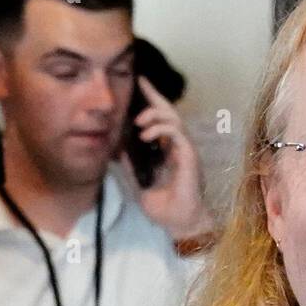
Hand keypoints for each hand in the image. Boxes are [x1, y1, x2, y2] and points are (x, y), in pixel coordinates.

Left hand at [123, 74, 213, 238]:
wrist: (180, 223)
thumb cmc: (164, 207)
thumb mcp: (139, 183)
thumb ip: (129, 165)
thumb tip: (116, 148)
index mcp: (168, 150)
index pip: (161, 119)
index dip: (151, 99)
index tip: (139, 82)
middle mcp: (178, 147)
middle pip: (169, 111)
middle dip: (154, 96)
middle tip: (139, 85)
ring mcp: (185, 150)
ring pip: (173, 118)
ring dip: (154, 115)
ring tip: (138, 124)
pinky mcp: (189, 156)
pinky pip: (176, 133)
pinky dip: (160, 129)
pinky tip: (145, 135)